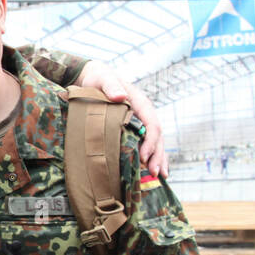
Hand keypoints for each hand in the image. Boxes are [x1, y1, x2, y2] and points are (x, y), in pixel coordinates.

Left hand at [78, 60, 167, 177]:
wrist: (95, 78)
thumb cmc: (99, 79)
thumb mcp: (104, 79)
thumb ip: (111, 86)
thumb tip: (120, 96)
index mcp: (141, 103)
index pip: (151, 124)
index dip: (150, 141)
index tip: (144, 156)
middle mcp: (145, 114)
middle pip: (156, 136)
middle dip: (157, 155)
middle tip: (155, 173)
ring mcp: (141, 122)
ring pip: (155, 142)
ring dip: (158, 158)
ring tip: (158, 175)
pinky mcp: (134, 128)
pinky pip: (146, 143)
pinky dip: (150, 156)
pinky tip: (151, 170)